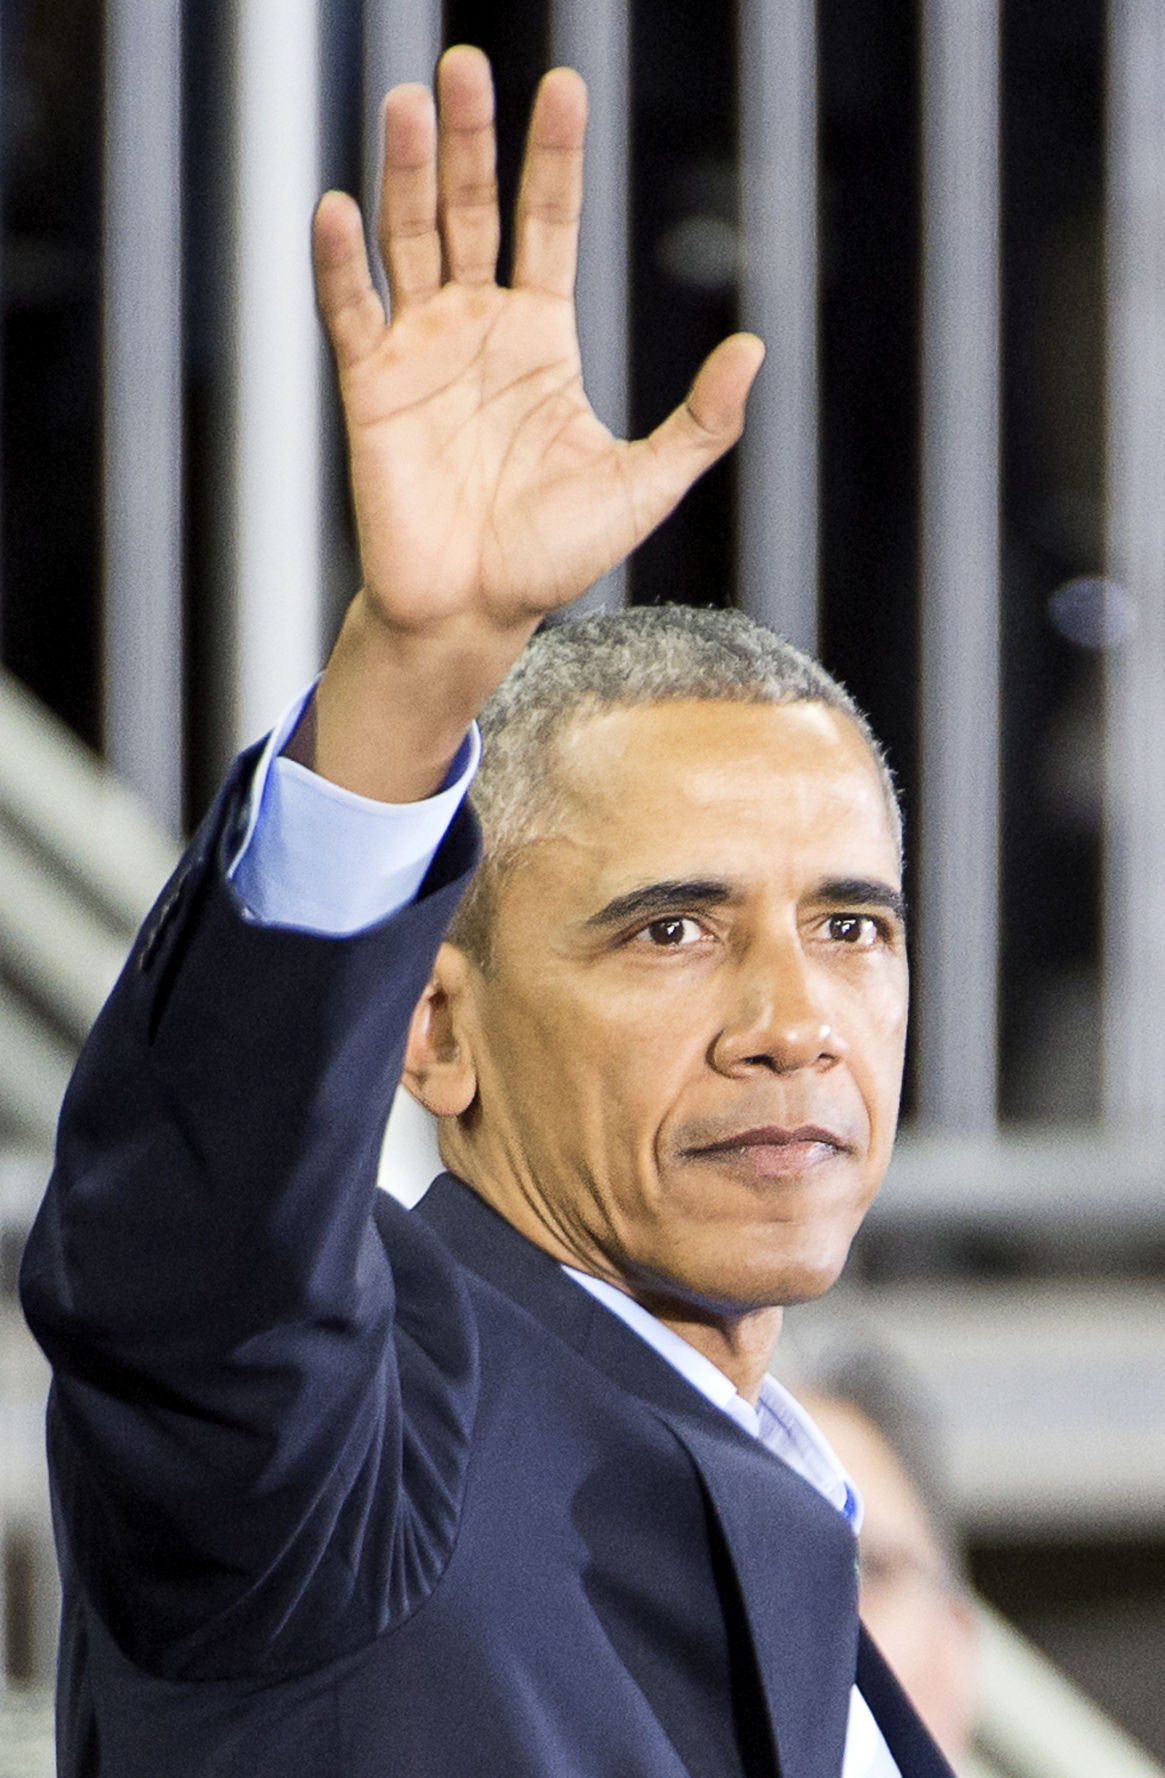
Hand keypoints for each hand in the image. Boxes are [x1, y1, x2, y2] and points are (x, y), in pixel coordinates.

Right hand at [308, 45, 763, 798]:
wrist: (473, 615)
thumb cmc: (553, 556)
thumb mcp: (644, 486)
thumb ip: (700, 423)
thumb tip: (756, 348)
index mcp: (542, 336)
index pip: (549, 222)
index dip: (554, 157)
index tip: (562, 85)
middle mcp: (478, 326)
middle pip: (472, 209)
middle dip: (470, 139)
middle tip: (466, 64)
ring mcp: (420, 350)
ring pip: (410, 240)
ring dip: (408, 174)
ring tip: (410, 102)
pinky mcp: (369, 387)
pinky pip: (352, 311)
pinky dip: (342, 263)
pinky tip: (341, 208)